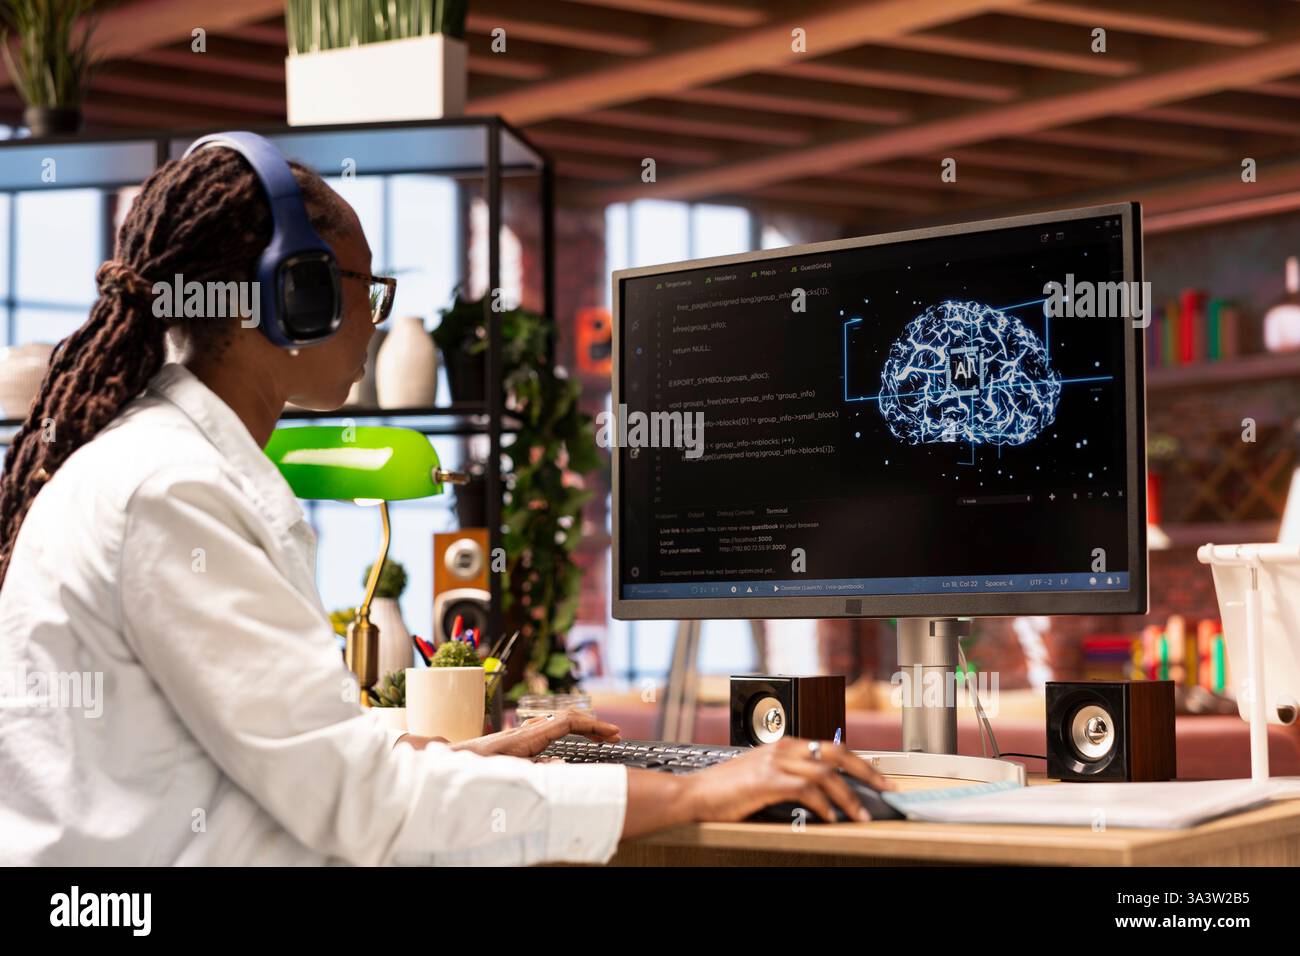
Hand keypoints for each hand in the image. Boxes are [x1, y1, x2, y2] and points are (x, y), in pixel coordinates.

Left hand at [447, 711, 621, 757]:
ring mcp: (521, 733)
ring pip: (558, 722)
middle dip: (593, 725)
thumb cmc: (477, 770)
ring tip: (598, 736)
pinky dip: (565, 731)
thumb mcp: (510, 774)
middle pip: (567, 718)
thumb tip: (563, 766)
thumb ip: (538, 771)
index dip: (594, 725)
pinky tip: (568, 740)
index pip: (569, 721)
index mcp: (529, 736)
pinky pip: (548, 728)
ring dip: (580, 727)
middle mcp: (527, 730)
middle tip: (613, 735)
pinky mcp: (516, 740)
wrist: (452, 764)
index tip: (613, 733)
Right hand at [679, 737, 892, 823]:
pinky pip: (806, 789)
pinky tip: (831, 817)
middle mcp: (782, 748)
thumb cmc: (725, 790)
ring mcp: (775, 762)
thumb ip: (788, 779)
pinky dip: (823, 804)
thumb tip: (821, 796)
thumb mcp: (761, 778)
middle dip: (865, 770)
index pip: (830, 747)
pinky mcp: (767, 779)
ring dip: (849, 796)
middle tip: (885, 787)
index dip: (857, 761)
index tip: (876, 775)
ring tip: (862, 814)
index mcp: (783, 745)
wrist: (695, 794)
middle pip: (835, 753)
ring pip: (825, 773)